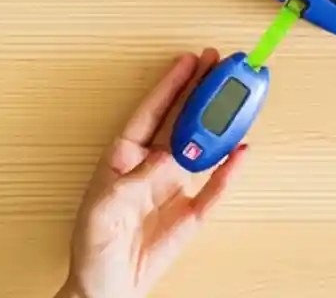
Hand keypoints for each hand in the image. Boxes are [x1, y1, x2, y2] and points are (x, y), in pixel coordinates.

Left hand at [58, 50, 246, 297]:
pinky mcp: (191, 212)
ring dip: (219, 123)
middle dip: (201, 91)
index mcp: (125, 157)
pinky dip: (230, 168)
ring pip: (202, 146)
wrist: (108, 288)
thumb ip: (138, 180)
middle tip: (221, 65)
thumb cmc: (93, 248)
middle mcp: (152, 166)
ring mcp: (174, 186)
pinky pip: (215, 186)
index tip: (189, 61)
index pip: (153, 112)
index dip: (171, 85)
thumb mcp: (106, 208)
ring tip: (238, 98)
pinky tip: (242, 149)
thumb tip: (171, 157)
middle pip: (182, 120)